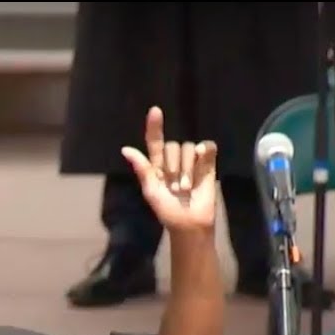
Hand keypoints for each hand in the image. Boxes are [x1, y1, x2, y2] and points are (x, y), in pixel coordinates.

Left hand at [120, 107, 216, 237]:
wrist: (190, 224)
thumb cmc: (167, 211)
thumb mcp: (151, 191)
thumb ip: (142, 169)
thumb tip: (125, 149)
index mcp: (157, 165)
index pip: (155, 141)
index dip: (154, 126)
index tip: (155, 110)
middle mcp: (174, 160)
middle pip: (173, 145)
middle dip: (173, 166)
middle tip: (174, 188)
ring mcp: (192, 161)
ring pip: (188, 148)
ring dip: (187, 169)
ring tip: (186, 188)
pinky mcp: (208, 164)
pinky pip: (207, 147)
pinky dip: (204, 150)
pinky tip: (201, 158)